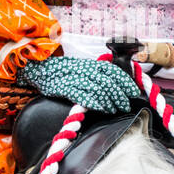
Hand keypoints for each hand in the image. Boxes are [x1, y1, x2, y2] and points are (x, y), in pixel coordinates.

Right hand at [18, 55, 138, 114]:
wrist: (40, 69)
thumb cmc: (63, 71)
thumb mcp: (82, 68)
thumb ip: (96, 74)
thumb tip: (115, 84)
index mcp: (91, 64)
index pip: (113, 71)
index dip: (125, 82)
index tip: (133, 92)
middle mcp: (85, 70)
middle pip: (107, 82)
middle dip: (119, 95)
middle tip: (125, 105)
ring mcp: (75, 78)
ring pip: (97, 89)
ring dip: (108, 101)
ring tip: (114, 109)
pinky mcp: (65, 87)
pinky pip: (82, 95)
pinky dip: (93, 102)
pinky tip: (100, 108)